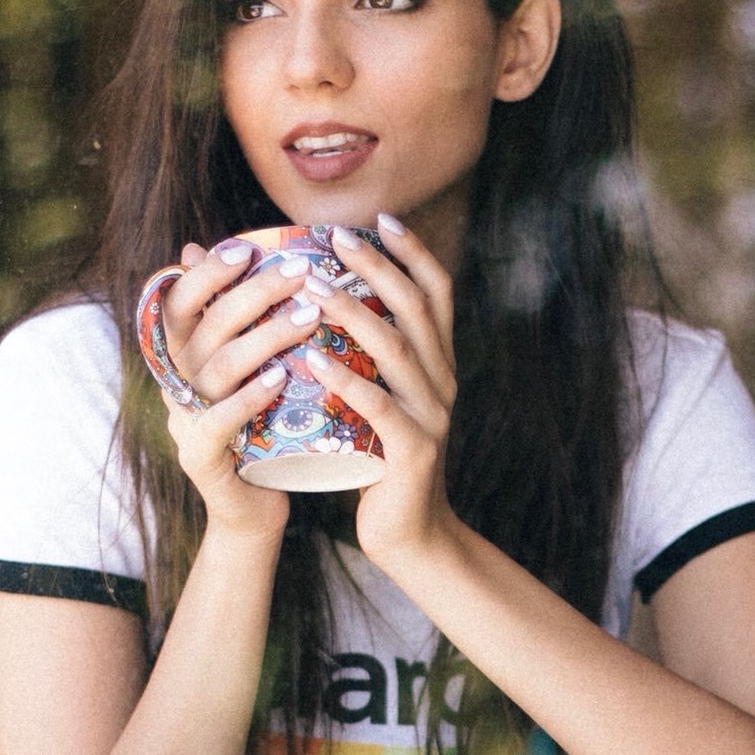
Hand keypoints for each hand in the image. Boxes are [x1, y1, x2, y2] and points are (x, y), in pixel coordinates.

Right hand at [155, 240, 309, 543]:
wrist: (258, 506)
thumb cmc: (264, 427)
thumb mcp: (255, 368)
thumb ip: (251, 322)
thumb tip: (264, 266)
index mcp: (184, 355)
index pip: (179, 301)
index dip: (208, 273)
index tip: (248, 250)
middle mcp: (177, 382)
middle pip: (205, 326)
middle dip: (254, 294)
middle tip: (301, 273)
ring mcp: (183, 420)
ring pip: (217, 367)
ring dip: (265, 337)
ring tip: (310, 317)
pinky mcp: (199, 458)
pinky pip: (216, 422)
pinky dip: (248, 397)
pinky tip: (281, 378)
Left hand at [297, 221, 460, 568]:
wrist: (409, 536)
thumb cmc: (380, 464)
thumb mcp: (379, 404)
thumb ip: (364, 362)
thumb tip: (320, 311)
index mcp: (439, 365)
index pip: (437, 294)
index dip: (413, 253)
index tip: (380, 219)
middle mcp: (444, 381)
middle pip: (415, 308)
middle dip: (376, 266)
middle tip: (334, 237)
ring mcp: (433, 415)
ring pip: (395, 348)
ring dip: (351, 311)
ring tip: (310, 286)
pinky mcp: (413, 450)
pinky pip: (377, 405)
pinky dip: (345, 378)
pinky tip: (311, 357)